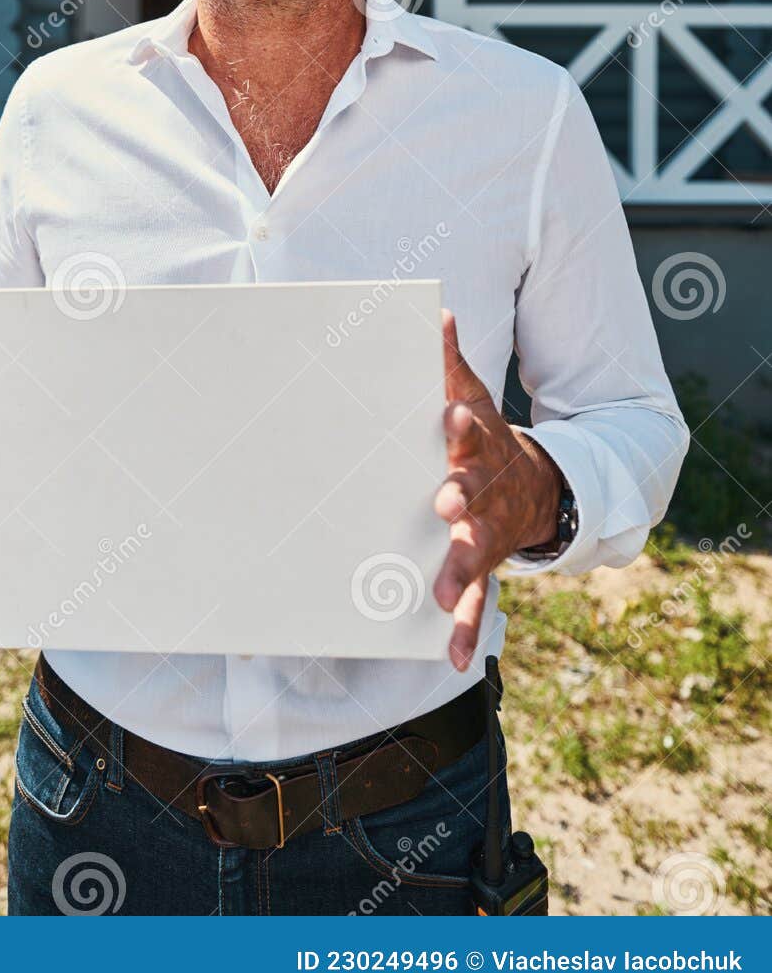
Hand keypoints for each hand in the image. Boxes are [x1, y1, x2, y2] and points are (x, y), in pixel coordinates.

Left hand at [433, 311, 562, 672]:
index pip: (472, 430)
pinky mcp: (484, 567)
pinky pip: (475, 603)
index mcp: (479, 447)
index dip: (463, 422)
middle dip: (459, 496)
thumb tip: (436, 314)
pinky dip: (463, 630)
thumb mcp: (476, 400)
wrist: (536, 488)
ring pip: (474, 550)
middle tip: (444, 502)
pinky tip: (451, 658)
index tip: (454, 413)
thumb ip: (452, 365)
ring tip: (438, 588)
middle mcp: (485, 490)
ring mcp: (488, 531)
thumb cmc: (485, 440)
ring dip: (457, 567)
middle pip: (473, 492)